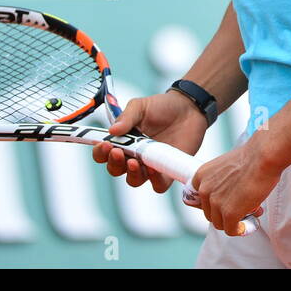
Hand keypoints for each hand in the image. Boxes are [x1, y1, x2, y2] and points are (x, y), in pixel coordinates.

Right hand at [92, 91, 207, 193]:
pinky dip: (154, 180)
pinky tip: (154, 168)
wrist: (189, 108)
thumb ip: (127, 117)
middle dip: (114, 163)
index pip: (103, 153)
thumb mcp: (141, 106)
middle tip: (118, 152)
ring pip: (134, 180)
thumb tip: (112, 131)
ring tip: (134, 161)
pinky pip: (158, 184)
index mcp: (122, 141)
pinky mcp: (167, 171)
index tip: (104, 145)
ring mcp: (149, 165)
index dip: (100, 153)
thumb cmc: (162, 106)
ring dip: (131, 174)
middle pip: (116, 169)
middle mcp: (133, 156)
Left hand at [189, 135, 279, 235]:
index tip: (224, 204)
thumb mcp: (227, 166)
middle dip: (226, 213)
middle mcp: (204, 190)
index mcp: (201, 175)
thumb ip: (223, 182)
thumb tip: (233, 199)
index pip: (198, 200)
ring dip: (234, 222)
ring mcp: (215, 203)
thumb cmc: (251, 157)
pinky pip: (231, 230)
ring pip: (220, 224)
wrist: (263, 157)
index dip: (213, 204)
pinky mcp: (229, 214)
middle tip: (242, 208)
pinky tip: (250, 223)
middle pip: (210, 213)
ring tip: (250, 213)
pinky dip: (240, 229)